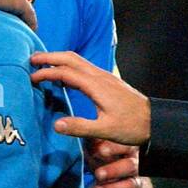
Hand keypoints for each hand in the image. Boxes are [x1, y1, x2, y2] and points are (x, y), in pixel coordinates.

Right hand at [30, 50, 150, 144]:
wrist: (155, 121)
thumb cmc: (132, 126)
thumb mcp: (105, 130)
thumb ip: (80, 127)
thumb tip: (56, 124)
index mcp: (97, 86)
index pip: (66, 72)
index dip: (47, 72)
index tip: (31, 77)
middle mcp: (100, 76)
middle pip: (71, 58)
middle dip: (50, 57)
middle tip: (31, 60)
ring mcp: (105, 77)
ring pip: (78, 60)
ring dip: (59, 59)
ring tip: (43, 64)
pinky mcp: (108, 81)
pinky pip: (84, 68)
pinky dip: (69, 66)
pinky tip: (64, 77)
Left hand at [86, 139, 142, 187]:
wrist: (115, 180)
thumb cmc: (103, 158)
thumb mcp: (95, 148)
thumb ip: (88, 141)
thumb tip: (64, 125)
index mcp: (127, 150)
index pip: (126, 146)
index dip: (115, 148)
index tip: (100, 150)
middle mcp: (135, 166)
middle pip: (131, 166)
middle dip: (114, 170)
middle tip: (98, 174)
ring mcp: (135, 184)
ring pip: (130, 186)